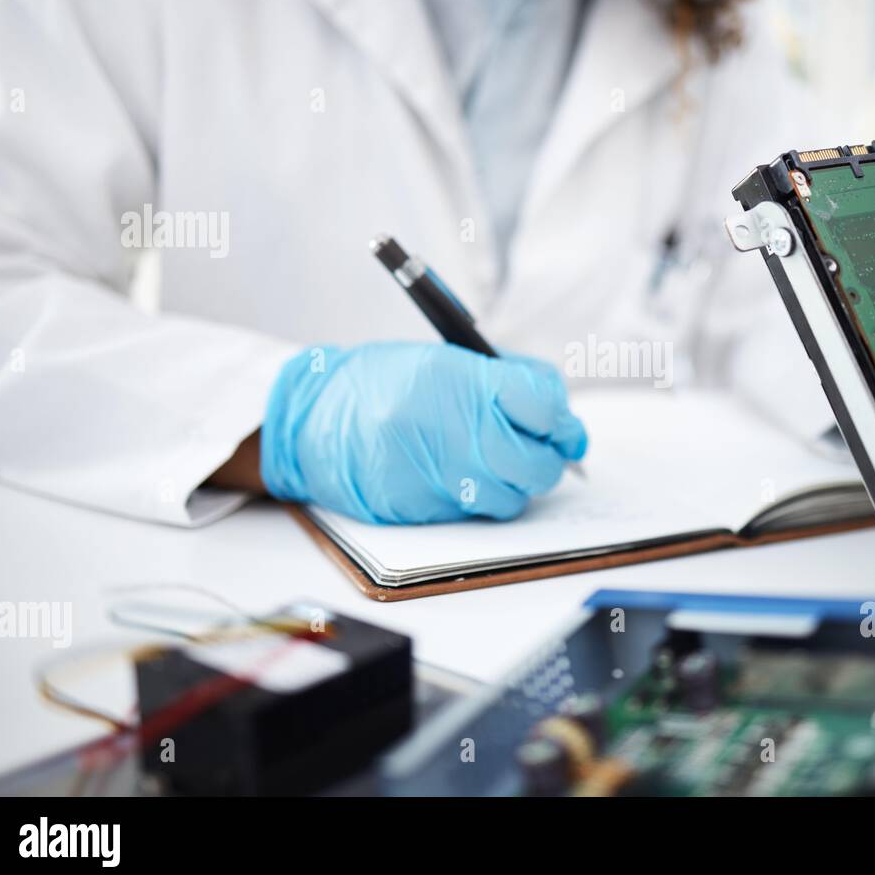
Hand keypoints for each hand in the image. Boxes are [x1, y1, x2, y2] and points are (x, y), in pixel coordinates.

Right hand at [260, 342, 587, 523]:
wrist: (311, 421)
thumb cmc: (382, 383)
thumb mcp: (446, 360)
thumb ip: (508, 381)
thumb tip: (560, 414)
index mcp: (461, 382)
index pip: (543, 408)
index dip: (562, 420)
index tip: (563, 426)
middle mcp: (453, 432)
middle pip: (537, 464)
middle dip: (548, 458)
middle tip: (543, 448)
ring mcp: (437, 478)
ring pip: (512, 498)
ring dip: (515, 483)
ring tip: (495, 461)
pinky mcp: (422, 512)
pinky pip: (475, 514)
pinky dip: (478, 498)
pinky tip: (460, 476)